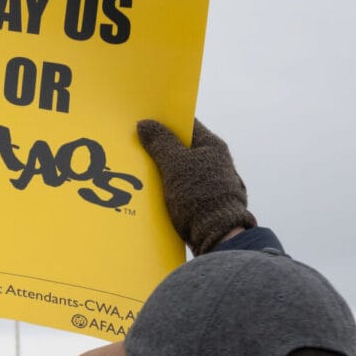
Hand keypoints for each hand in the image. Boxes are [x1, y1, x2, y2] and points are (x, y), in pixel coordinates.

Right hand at [137, 118, 255, 254]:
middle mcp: (215, 161)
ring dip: (163, 169)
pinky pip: (183, 187)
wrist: (219, 235)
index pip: (187, 124)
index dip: (166, 121)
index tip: (144, 121)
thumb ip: (160, 143)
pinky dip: (169, 186)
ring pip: (181, 168)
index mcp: (212, 146)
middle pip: (182, 147)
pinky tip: (153, 191)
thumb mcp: (175, 164)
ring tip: (140, 170)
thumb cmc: (199, 195)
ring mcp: (212, 181)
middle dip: (160, 147)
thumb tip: (145, 124)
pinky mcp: (206, 200)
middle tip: (137, 145)